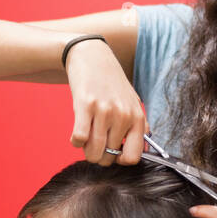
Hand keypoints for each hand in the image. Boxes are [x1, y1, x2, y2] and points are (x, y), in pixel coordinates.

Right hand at [66, 39, 148, 165]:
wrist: (92, 56)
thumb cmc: (111, 83)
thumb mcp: (132, 102)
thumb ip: (139, 126)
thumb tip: (141, 151)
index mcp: (137, 118)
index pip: (133, 157)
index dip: (120, 161)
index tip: (113, 154)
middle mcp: (123, 115)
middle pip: (109, 157)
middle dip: (99, 156)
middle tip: (95, 146)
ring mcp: (104, 110)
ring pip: (93, 151)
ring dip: (87, 152)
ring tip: (86, 143)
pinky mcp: (85, 105)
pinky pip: (79, 139)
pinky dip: (75, 142)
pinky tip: (77, 134)